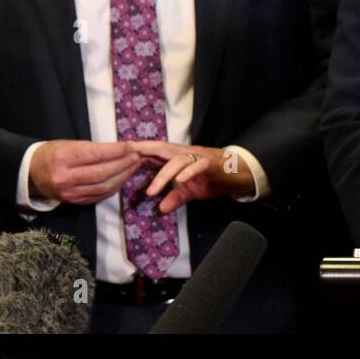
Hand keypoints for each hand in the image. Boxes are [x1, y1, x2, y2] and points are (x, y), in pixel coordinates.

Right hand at [28, 140, 140, 204]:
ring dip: (123, 176)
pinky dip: (115, 186)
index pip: (95, 155)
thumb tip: (122, 148)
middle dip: (124, 164)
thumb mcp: (69, 145)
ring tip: (135, 165)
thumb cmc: (53, 153)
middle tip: (138, 155)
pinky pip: (100, 195)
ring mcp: (69, 193)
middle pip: (102, 173)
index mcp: (63, 159)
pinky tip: (123, 177)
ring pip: (104, 186)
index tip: (132, 145)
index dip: (117, 151)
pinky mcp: (74, 202)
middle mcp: (65, 178)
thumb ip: (93, 148)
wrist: (31, 173)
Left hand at [126, 142, 255, 213]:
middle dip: (145, 151)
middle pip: (162, 149)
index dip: (139, 151)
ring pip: (178, 160)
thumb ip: (176, 197)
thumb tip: (160, 209)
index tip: (120, 154)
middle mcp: (187, 153)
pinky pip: (198, 166)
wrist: (240, 175)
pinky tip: (179, 181)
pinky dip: (188, 173)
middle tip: (126, 157)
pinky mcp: (212, 163)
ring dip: (164, 174)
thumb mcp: (192, 191)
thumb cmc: (213, 179)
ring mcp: (199, 156)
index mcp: (178, 157)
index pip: (155, 152)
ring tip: (152, 190)